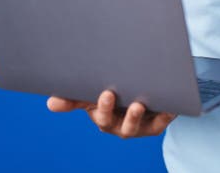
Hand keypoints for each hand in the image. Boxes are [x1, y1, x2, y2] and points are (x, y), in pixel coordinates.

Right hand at [47, 89, 175, 138]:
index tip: (101, 93)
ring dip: (133, 116)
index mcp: (101, 116)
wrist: (149, 94)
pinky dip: (164, 114)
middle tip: (108, 94)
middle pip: (109, 122)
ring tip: (137, 105)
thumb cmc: (119, 93)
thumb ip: (76, 97)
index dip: (96, 106)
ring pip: (133, 126)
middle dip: (107, 110)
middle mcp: (117, 125)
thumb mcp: (97, 92)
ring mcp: (137, 126)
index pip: (93, 113)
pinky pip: (161, 122)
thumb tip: (50, 103)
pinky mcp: (156, 125)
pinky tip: (168, 105)